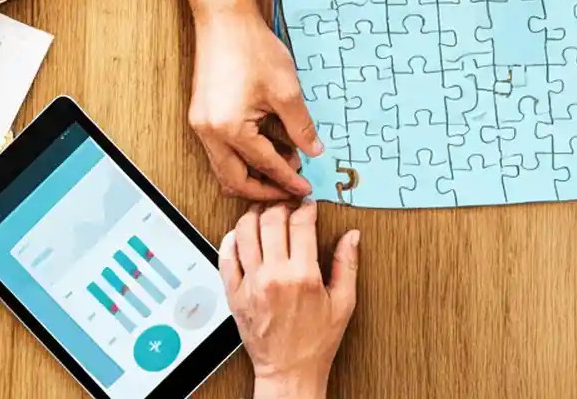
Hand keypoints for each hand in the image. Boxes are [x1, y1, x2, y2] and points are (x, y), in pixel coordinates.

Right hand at [186, 0, 322, 199]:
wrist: (225, 21)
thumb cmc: (252, 48)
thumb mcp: (287, 90)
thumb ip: (301, 125)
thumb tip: (313, 150)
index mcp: (229, 128)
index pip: (263, 166)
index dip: (287, 180)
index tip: (303, 189)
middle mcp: (209, 132)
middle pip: (234, 180)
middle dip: (263, 190)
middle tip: (289, 190)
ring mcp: (201, 124)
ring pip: (223, 168)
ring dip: (250, 175)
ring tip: (281, 170)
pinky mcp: (201, 115)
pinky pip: (219, 151)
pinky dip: (241, 158)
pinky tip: (265, 150)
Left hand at [221, 202, 359, 398]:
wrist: (288, 371)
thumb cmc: (317, 341)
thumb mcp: (343, 302)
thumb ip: (347, 264)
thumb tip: (352, 236)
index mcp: (303, 275)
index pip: (301, 223)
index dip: (306, 208)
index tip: (309, 208)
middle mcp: (274, 276)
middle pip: (271, 220)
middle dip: (281, 206)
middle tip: (287, 207)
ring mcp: (250, 284)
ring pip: (244, 232)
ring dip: (254, 215)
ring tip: (263, 214)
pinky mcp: (234, 294)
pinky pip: (225, 257)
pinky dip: (231, 239)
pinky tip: (241, 235)